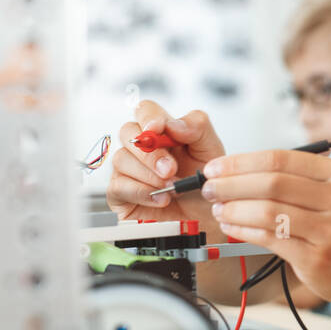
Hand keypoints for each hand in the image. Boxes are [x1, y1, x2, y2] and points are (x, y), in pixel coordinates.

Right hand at [107, 101, 225, 221]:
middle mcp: (142, 148)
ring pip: (121, 159)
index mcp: (163, 133)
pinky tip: (161, 199)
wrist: (206, 219)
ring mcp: (129, 170)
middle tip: (170, 169)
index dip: (148, 116)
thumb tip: (173, 123)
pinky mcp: (121, 193)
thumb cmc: (206, 184)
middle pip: (128, 132)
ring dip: (149, 175)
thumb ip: (198, 128)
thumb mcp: (211, 151)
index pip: (146, 111)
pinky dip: (142, 192)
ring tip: (172, 188)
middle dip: (150, 152)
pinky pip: (118, 186)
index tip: (158, 128)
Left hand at [199, 149, 330, 306]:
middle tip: (208, 187)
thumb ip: (300, 180)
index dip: (242, 161)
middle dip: (231, 183)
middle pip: (272, 182)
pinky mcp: (317, 257)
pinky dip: (244, 230)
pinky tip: (232, 227)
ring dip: (234, 208)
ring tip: (218, 208)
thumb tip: (241, 170)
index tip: (216, 167)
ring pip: (268, 211)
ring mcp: (330, 229)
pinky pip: (270, 238)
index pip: (281, 158)